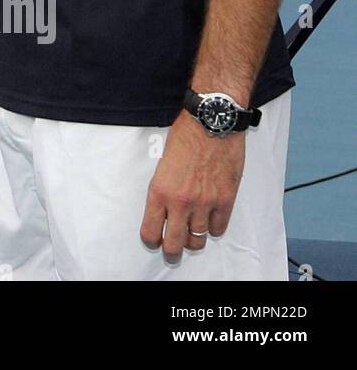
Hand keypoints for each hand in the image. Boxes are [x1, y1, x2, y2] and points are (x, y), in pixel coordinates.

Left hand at [140, 112, 244, 260]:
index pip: (150, 230)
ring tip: (192, 238)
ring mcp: (205, 203)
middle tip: (172, 253)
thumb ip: (164, 188)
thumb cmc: (185, 135)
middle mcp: (181, 202)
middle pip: (175, 243)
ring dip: (194, 240)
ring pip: (198, 239)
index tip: (153, 240)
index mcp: (159, 191)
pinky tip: (210, 222)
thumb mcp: (162, 163)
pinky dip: (214, 228)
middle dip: (172, 252)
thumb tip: (165, 207)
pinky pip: (219, 228)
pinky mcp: (225, 200)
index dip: (151, 239)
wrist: (211, 123)